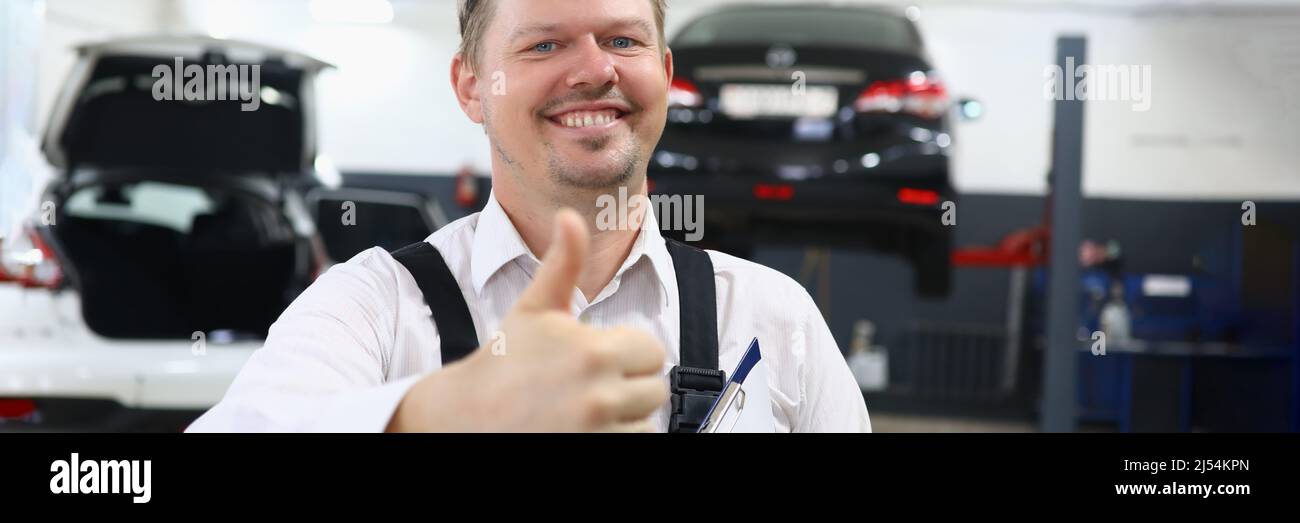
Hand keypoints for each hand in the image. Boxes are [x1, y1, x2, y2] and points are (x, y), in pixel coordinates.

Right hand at [388, 209, 667, 431]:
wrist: (464, 418)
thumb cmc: (502, 365)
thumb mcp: (534, 310)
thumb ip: (562, 263)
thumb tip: (571, 216)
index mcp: (591, 352)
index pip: (653, 351)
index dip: (630, 354)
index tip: (599, 359)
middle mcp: (598, 395)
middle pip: (654, 391)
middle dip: (630, 388)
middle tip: (591, 387)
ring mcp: (596, 431)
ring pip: (646, 423)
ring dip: (625, 418)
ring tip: (586, 410)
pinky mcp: (594, 452)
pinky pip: (633, 445)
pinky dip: (616, 438)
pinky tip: (586, 429)